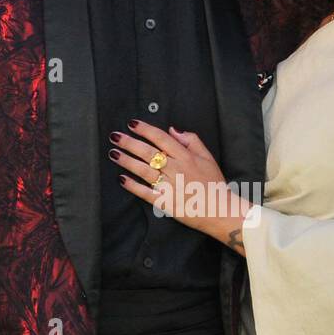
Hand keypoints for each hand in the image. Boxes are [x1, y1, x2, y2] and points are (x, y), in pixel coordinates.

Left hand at [111, 119, 249, 249]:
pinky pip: (145, 192)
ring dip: (127, 161)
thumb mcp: (207, 157)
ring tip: (113, 153)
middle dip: (129, 143)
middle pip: (148, 152)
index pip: (161, 138)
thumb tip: (173, 129)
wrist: (220, 210)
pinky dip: (133, 186)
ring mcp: (169, 186)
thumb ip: (192, 140)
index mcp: (185, 156)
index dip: (145, 129)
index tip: (132, 124)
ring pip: (144, 170)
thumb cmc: (214, 183)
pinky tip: (121, 179)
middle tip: (115, 136)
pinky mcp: (165, 202)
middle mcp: (176, 169)